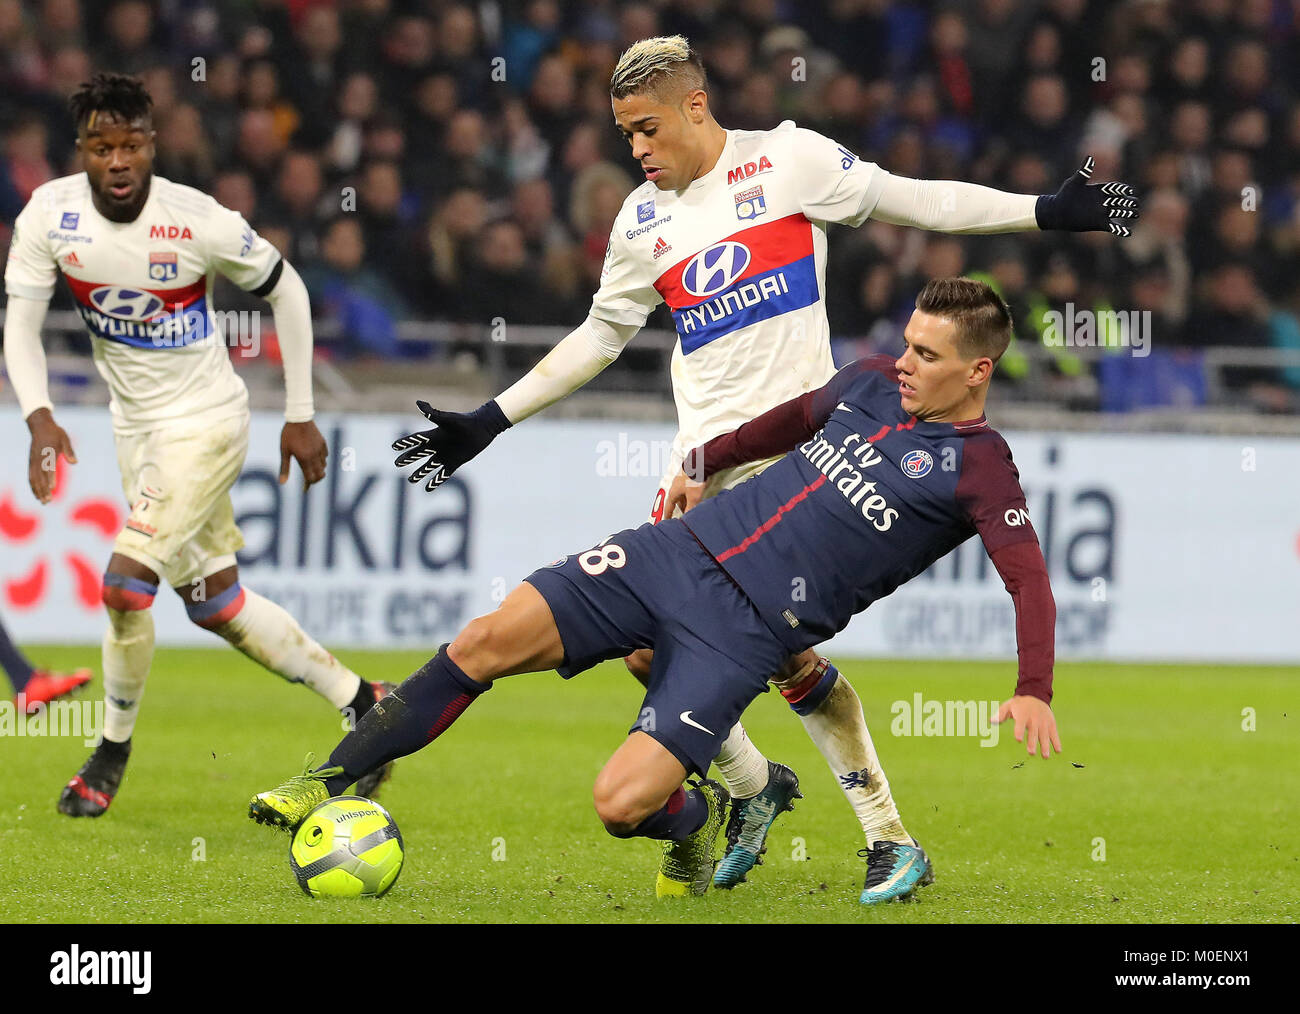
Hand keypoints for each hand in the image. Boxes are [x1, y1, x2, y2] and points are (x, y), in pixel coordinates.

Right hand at [26, 408, 75, 503]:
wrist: (40, 426)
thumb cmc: (55, 433)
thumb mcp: (65, 439)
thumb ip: (69, 451)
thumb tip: (75, 462)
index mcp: (48, 453)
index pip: (49, 468)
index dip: (50, 478)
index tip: (52, 488)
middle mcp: (38, 459)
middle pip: (40, 477)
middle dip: (43, 490)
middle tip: (47, 501)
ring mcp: (33, 461)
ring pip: (33, 478)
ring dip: (37, 490)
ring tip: (43, 501)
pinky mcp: (31, 462)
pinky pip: (30, 476)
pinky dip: (33, 485)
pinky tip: (37, 494)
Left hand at [280, 420, 327, 489]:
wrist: (299, 418)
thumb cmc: (288, 435)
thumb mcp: (284, 451)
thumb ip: (284, 468)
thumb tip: (282, 483)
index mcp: (305, 459)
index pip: (311, 478)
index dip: (308, 485)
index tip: (304, 489)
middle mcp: (315, 456)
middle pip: (320, 475)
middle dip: (315, 479)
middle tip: (307, 480)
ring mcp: (320, 449)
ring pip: (323, 466)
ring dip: (317, 470)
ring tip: (309, 469)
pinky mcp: (323, 443)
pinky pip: (325, 456)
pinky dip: (321, 460)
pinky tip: (314, 457)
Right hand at [392, 399, 510, 491]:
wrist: (482, 428)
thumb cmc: (464, 422)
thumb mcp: (447, 419)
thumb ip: (432, 413)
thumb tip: (418, 403)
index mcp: (434, 435)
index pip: (416, 440)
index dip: (405, 443)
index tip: (394, 446)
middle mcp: (438, 446)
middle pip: (419, 454)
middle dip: (408, 459)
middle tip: (397, 464)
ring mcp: (446, 455)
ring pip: (429, 466)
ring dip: (420, 473)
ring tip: (411, 480)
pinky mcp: (455, 463)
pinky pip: (443, 474)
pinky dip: (436, 481)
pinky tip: (428, 489)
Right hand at [665, 467, 704, 515]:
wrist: (698, 464)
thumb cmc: (694, 480)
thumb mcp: (693, 498)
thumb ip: (689, 508)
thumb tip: (687, 517)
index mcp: (673, 493)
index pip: (668, 507)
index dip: (668, 515)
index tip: (667, 520)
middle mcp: (674, 487)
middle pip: (675, 501)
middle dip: (679, 508)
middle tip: (683, 515)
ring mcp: (679, 481)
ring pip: (681, 495)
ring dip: (684, 501)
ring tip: (691, 506)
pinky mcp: (686, 477)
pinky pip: (685, 489)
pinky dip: (688, 495)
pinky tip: (694, 495)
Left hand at [995, 695, 1061, 758]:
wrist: (1036, 695)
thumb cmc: (1019, 704)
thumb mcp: (1008, 706)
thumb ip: (1000, 714)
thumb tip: (991, 721)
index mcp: (1022, 714)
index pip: (1020, 723)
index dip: (1019, 731)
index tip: (1018, 739)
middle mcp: (1033, 718)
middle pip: (1033, 732)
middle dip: (1032, 742)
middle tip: (1031, 753)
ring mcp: (1043, 721)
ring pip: (1044, 735)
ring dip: (1045, 746)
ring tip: (1045, 756)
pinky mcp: (1051, 723)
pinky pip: (1054, 733)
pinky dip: (1056, 742)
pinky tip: (1058, 751)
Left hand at [1036, 156, 1139, 235]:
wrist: (1057, 212)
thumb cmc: (1065, 195)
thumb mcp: (1075, 182)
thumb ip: (1084, 171)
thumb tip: (1089, 157)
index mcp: (1100, 190)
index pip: (1116, 188)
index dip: (1123, 190)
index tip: (1128, 191)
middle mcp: (1103, 201)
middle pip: (1121, 200)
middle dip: (1130, 202)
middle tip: (1135, 203)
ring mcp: (1102, 213)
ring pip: (1120, 212)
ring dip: (1129, 213)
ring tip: (1136, 215)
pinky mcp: (1099, 224)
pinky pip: (1113, 227)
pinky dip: (1120, 230)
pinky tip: (1128, 233)